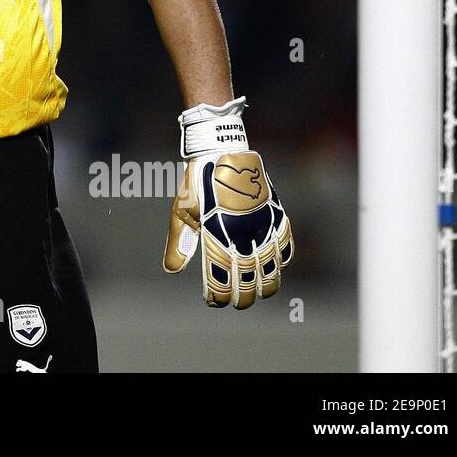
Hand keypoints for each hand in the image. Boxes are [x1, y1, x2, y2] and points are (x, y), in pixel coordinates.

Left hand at [162, 96, 293, 308]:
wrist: (223, 153)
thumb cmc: (197, 183)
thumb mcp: (181, 212)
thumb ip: (179, 243)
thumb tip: (171, 270)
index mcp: (215, 238)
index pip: (220, 281)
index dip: (218, 297)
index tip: (215, 302)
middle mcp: (241, 237)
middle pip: (248, 281)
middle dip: (243, 297)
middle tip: (237, 302)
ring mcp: (261, 228)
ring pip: (271, 270)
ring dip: (265, 286)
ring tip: (258, 292)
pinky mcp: (275, 217)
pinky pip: (285, 246)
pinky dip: (282, 261)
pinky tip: (275, 266)